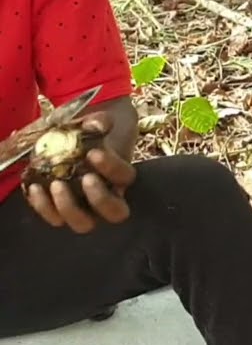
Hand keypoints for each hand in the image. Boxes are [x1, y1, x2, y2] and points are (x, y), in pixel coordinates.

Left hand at [24, 112, 134, 233]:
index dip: (112, 168)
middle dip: (100, 199)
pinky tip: (35, 187)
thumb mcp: (97, 121)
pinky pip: (54, 218)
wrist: (73, 140)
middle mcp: (107, 198)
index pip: (125, 177)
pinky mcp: (60, 209)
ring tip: (56, 185)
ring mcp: (84, 208)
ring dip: (69, 208)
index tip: (94, 153)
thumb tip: (97, 124)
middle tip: (85, 179)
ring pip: (84, 224)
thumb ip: (100, 120)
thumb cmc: (89, 131)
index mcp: (121, 176)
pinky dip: (43, 206)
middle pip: (115, 213)